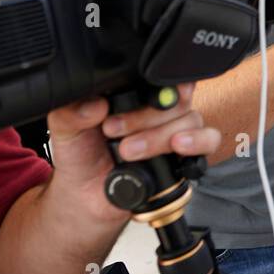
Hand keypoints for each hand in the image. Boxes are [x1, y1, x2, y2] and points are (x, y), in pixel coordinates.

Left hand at [43, 84, 221, 222]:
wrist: (85, 197)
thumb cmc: (82, 157)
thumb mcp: (65, 129)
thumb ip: (71, 111)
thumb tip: (94, 104)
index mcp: (135, 96)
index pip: (159, 77)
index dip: (154, 82)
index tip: (134, 95)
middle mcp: (160, 111)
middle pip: (176, 98)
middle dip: (145, 116)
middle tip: (112, 130)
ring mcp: (176, 131)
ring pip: (190, 120)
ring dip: (160, 136)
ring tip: (129, 151)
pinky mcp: (186, 157)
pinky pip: (208, 144)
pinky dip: (196, 143)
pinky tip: (178, 148)